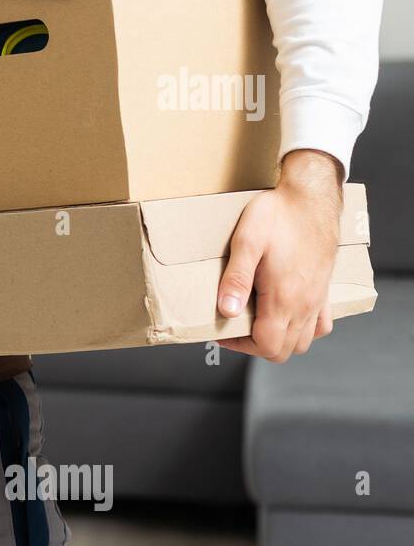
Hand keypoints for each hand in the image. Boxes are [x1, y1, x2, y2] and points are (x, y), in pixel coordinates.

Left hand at [217, 149, 344, 362]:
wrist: (312, 196)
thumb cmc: (278, 215)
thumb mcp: (247, 241)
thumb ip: (236, 278)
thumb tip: (226, 311)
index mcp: (285, 297)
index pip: (267, 345)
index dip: (240, 345)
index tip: (222, 330)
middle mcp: (305, 304)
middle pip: (284, 349)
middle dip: (256, 345)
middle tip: (235, 326)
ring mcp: (318, 298)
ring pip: (303, 341)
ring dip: (279, 340)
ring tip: (256, 322)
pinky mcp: (324, 289)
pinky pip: (321, 325)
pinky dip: (303, 330)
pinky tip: (285, 315)